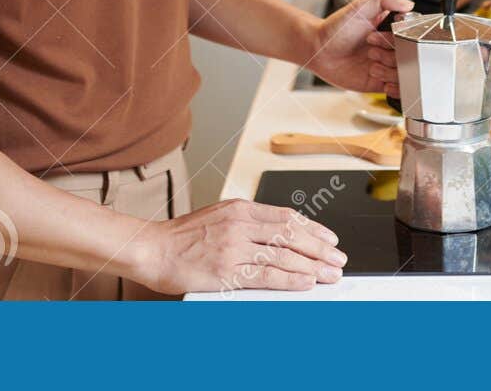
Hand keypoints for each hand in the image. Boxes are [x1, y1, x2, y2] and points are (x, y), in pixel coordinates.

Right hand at [131, 198, 347, 294]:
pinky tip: (305, 283)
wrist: (152, 248)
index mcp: (240, 208)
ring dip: (312, 266)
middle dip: (320, 248)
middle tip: (338, 259)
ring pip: (284, 255)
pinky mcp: (226, 272)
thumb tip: (281, 233)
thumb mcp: (219, 216)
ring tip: (330, 274)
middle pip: (292, 235)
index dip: (314, 229)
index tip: (330, 239)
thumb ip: (248, 222)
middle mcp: (240, 224)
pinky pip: (266, 275)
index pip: (287, 217)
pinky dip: (290, 279)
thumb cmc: (183, 236)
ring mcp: (234, 248)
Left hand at [306, 0, 411, 91]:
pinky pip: (399, 90)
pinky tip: (382, 82)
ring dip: (389, 71)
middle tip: (371, 50)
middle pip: (411, 57)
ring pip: (406, 74)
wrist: (320, 50)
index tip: (379, 36)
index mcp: (393, 29)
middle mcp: (393, 48)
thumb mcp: (361, 6)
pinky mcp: (381, 82)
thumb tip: (408, 3)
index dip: (397, 39)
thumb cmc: (338, 27)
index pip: (413, 37)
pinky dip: (396, 88)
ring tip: (371, 64)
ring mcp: (387, 65)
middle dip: (391, 55)